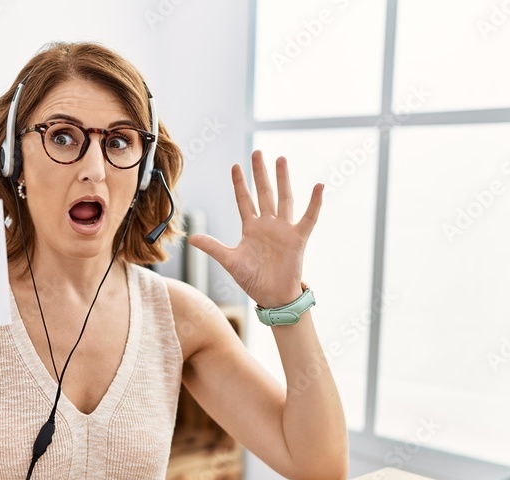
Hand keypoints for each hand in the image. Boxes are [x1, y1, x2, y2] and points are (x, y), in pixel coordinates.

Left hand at [188, 150, 322, 306]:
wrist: (272, 296)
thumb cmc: (253, 280)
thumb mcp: (229, 261)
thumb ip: (212, 247)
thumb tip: (190, 238)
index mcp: (251, 228)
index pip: (244, 200)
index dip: (239, 184)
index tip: (235, 166)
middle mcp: (268, 225)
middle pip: (264, 193)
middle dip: (260, 173)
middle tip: (257, 152)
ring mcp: (284, 229)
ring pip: (284, 199)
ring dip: (283, 180)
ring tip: (281, 160)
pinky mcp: (298, 238)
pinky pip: (308, 217)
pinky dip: (314, 203)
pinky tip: (318, 186)